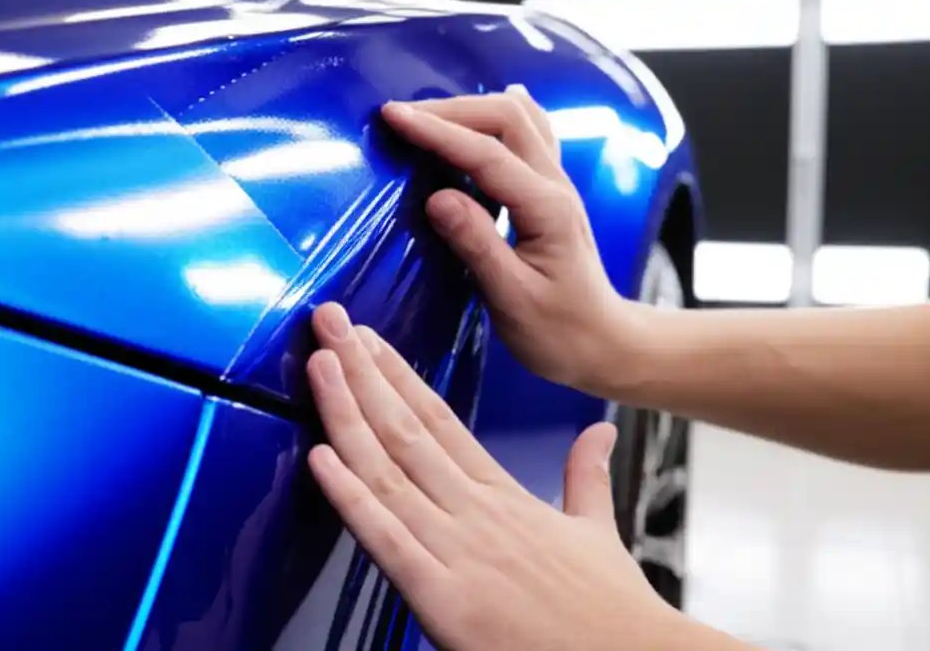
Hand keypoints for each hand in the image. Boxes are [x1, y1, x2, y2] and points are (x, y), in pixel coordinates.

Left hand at [304, 303, 707, 650]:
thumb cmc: (611, 609)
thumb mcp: (597, 530)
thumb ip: (586, 476)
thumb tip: (598, 434)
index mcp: (504, 495)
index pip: (438, 419)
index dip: (396, 375)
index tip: (366, 339)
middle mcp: (476, 512)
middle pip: (405, 428)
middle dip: (361, 371)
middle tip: (328, 321)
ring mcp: (457, 551)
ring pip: (387, 471)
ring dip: (347, 414)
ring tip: (319, 365)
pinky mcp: (443, 599)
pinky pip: (387, 539)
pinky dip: (351, 498)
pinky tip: (321, 459)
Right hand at [381, 90, 645, 394]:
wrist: (603, 344)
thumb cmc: (558, 332)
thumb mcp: (512, 300)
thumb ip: (477, 246)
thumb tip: (436, 198)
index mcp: (547, 210)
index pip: (487, 154)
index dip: (437, 131)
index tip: (393, 117)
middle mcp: (556, 185)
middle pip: (507, 117)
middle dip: (450, 110)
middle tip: (399, 116)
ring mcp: (557, 184)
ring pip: (518, 117)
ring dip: (469, 109)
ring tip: (424, 117)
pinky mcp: (550, 191)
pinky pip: (528, 133)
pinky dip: (496, 117)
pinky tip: (479, 113)